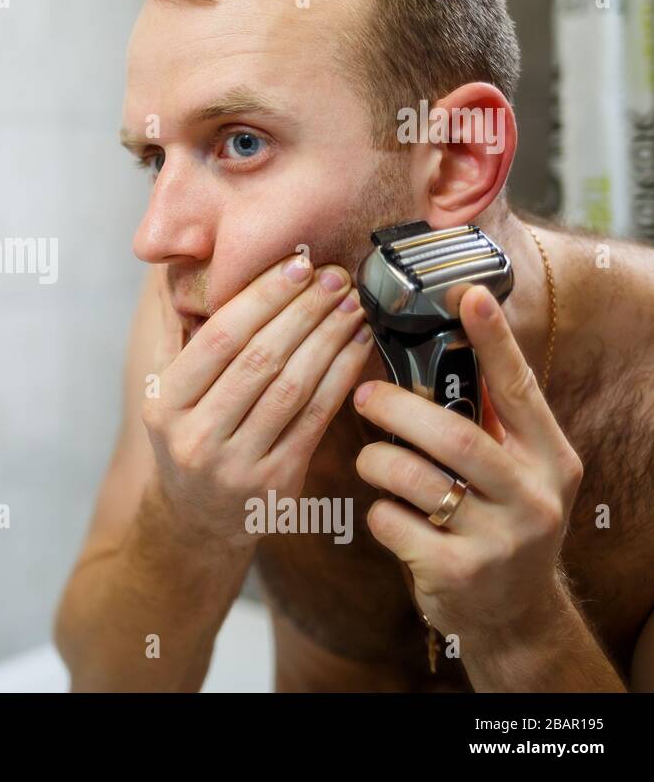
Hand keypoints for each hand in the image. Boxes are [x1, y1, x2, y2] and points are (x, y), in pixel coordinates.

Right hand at [142, 253, 371, 549]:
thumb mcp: (165, 392)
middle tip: (335, 275)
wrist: (196, 520)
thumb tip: (182, 269)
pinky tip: (357, 346)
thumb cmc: (188, 436)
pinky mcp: (277, 483)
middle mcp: (196, 436)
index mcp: (165, 403)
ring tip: (352, 303)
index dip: (262, 297)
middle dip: (303, 311)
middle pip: (259, 360)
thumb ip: (176, 334)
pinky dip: (341, 376)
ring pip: (292, 388)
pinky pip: (316, 419)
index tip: (296, 264)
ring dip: (328, 338)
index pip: (219, 338)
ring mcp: (237, 464)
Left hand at [353, 284, 583, 648]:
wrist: (512, 616)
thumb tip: (446, 348)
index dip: (493, 341)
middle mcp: (534, 496)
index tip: (468, 295)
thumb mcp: (513, 473)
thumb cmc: (498, 522)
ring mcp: (500, 539)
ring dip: (377, 461)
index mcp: (548, 458)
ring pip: (414, 478)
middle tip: (363, 393)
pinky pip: (393, 522)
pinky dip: (378, 512)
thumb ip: (489, 423)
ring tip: (370, 459)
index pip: (519, 389)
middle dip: (397, 407)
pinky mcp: (459, 572)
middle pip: (454, 435)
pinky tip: (388, 515)